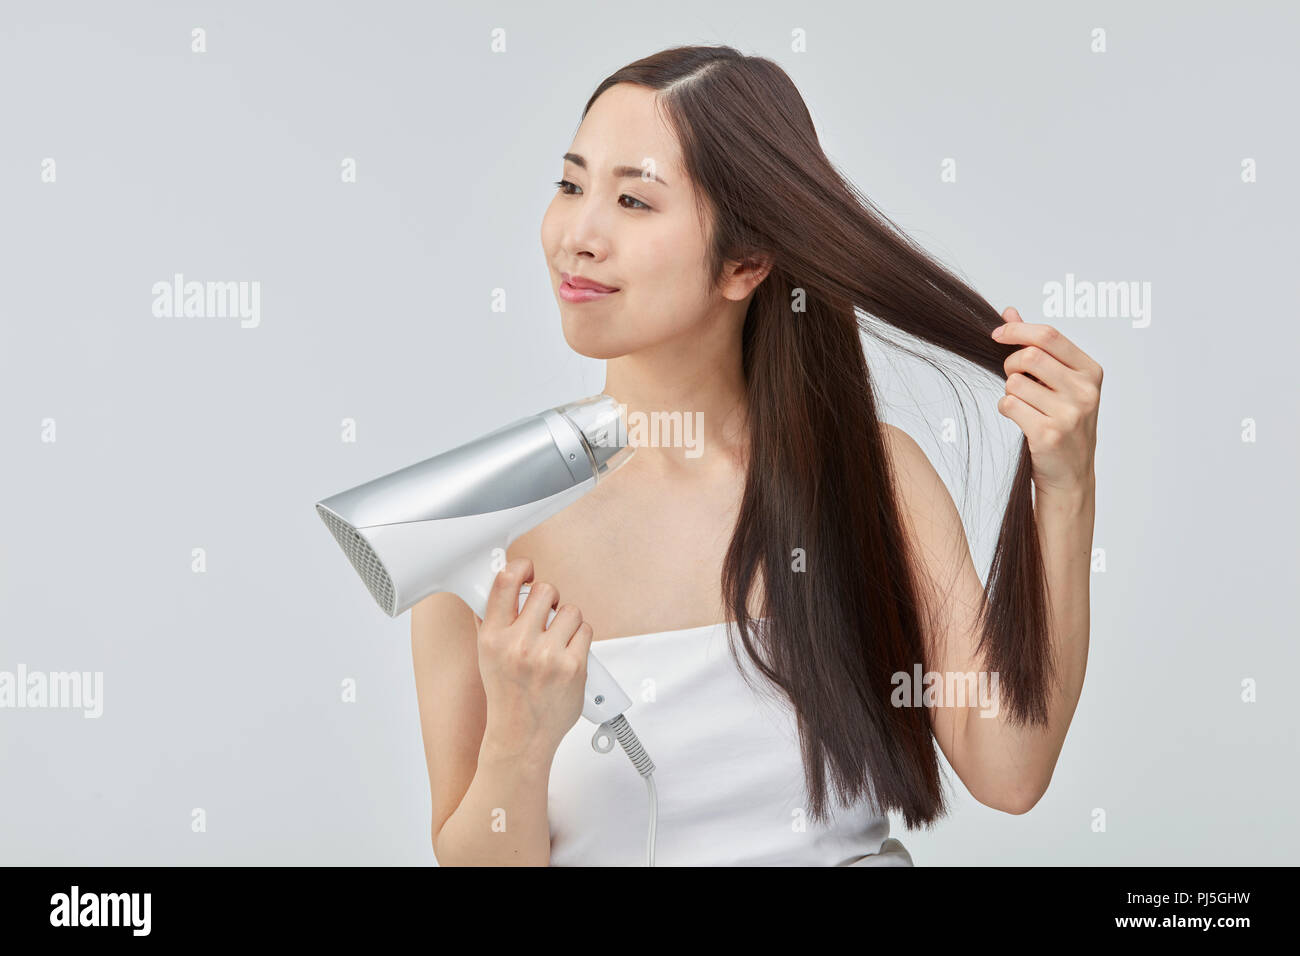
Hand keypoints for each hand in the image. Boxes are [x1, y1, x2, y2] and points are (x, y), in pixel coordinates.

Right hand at [475, 557, 592, 760]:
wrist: (521, 736)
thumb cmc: (505, 694)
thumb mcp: (486, 656)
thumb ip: (492, 621)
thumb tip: (501, 587)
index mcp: (492, 637)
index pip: (505, 582)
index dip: (521, 567)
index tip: (528, 570)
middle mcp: (518, 644)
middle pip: (545, 590)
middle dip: (549, 599)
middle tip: (547, 613)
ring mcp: (548, 656)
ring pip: (570, 610)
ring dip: (567, 621)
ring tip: (557, 638)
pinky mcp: (574, 666)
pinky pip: (586, 630)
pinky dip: (580, 638)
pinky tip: (568, 652)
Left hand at [992, 307, 1101, 495]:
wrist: (1071, 476)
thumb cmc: (1062, 423)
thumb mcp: (1059, 383)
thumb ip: (1037, 347)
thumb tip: (1009, 312)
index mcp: (1090, 371)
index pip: (1049, 335)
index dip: (1018, 330)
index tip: (997, 334)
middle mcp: (1085, 391)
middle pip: (1029, 356)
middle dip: (1011, 365)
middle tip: (1015, 380)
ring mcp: (1069, 414)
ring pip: (1015, 383)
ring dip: (1009, 392)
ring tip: (1025, 406)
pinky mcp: (1049, 434)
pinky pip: (1009, 405)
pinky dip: (1006, 409)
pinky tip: (1021, 420)